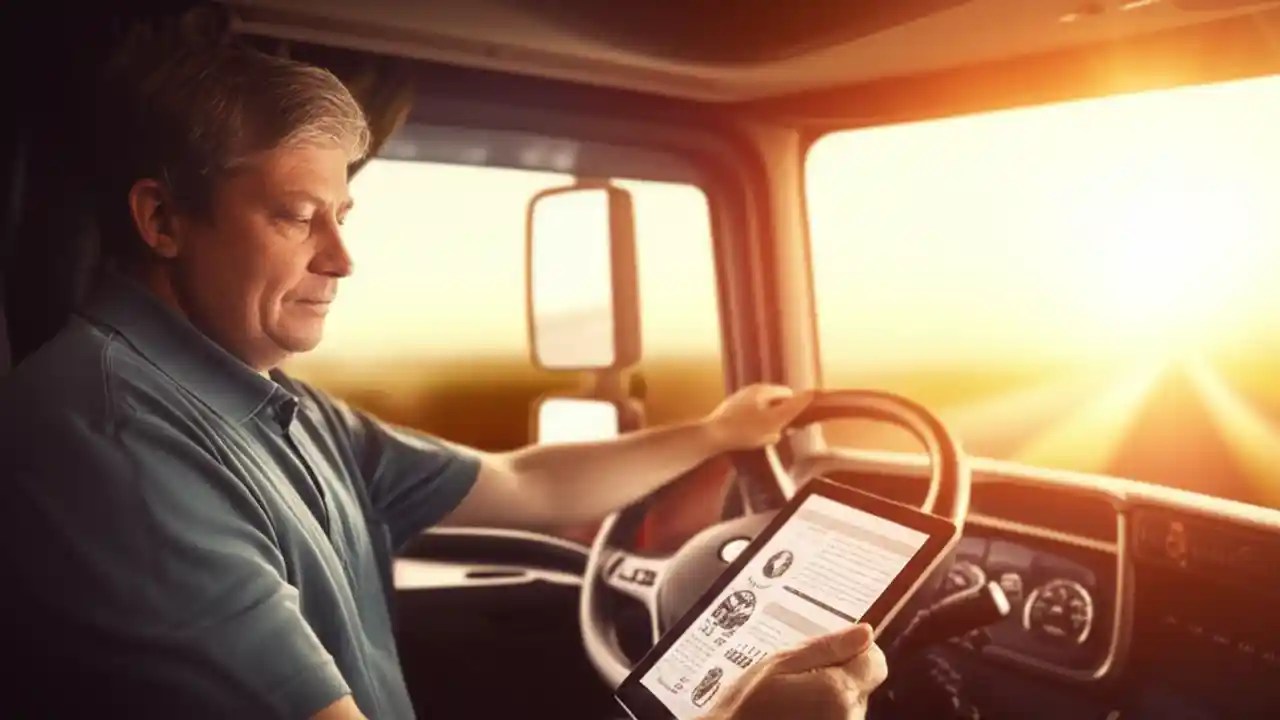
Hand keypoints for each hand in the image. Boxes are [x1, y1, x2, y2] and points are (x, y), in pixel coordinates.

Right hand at [700, 624, 886, 719]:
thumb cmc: (746, 707)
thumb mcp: (778, 664)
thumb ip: (826, 648)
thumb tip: (865, 632)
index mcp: (839, 692)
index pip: (875, 662)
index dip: (854, 653)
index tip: (825, 657)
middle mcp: (851, 719)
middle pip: (861, 685)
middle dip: (836, 678)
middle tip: (796, 682)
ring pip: (849, 706)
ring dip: (828, 701)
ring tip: (791, 704)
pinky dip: (821, 717)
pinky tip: (794, 717)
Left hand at [703, 384, 813, 451]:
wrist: (711, 436)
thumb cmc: (745, 430)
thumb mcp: (774, 421)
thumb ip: (793, 408)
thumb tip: (810, 394)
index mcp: (762, 389)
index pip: (787, 393)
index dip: (795, 407)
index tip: (798, 422)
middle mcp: (750, 390)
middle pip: (774, 401)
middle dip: (781, 415)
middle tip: (783, 431)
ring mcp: (738, 400)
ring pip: (761, 409)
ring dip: (768, 421)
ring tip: (768, 437)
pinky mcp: (728, 412)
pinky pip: (749, 417)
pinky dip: (755, 425)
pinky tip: (752, 439)